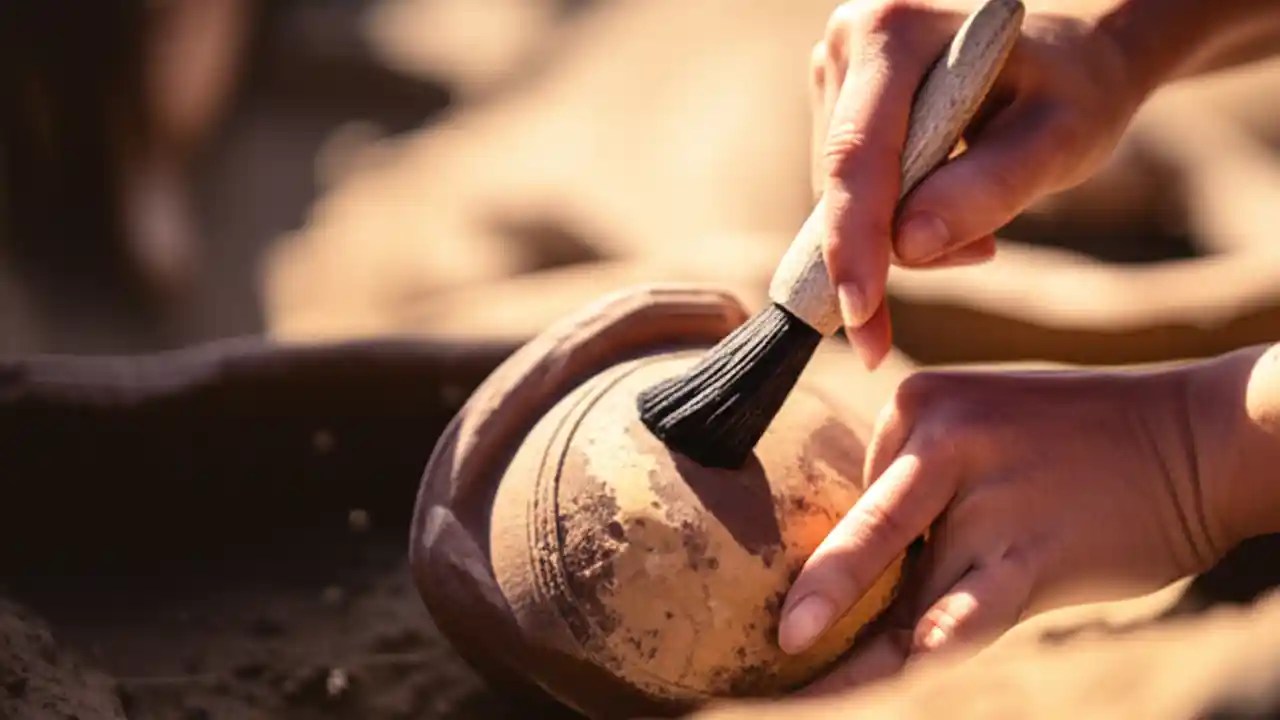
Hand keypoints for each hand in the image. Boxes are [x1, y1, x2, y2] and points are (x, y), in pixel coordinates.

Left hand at [777, 364, 1237, 692]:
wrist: (1196, 437)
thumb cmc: (1076, 442)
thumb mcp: (983, 430)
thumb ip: (925, 487)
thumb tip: (862, 572)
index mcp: (915, 404)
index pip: (863, 498)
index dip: (856, 558)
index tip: (846, 595)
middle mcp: (941, 441)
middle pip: (864, 539)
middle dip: (818, 598)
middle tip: (782, 643)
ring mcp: (988, 498)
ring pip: (910, 593)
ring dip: (864, 655)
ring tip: (810, 691)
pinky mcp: (1033, 552)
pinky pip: (969, 610)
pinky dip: (935, 641)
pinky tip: (910, 661)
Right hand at [810, 0, 1146, 368]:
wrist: (1075, 58)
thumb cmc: (1078, 89)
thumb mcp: (1060, 140)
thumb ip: (989, 190)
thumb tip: (906, 246)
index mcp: (896, 32)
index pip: (856, 154)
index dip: (852, 241)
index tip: (860, 316)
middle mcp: (850, 40)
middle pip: (846, 183)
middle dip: (898, 242)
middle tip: (983, 249)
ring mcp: (837, 70)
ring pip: (843, 195)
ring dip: (900, 232)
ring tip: (978, 206)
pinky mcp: (836, 101)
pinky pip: (849, 190)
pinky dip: (894, 217)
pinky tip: (945, 197)